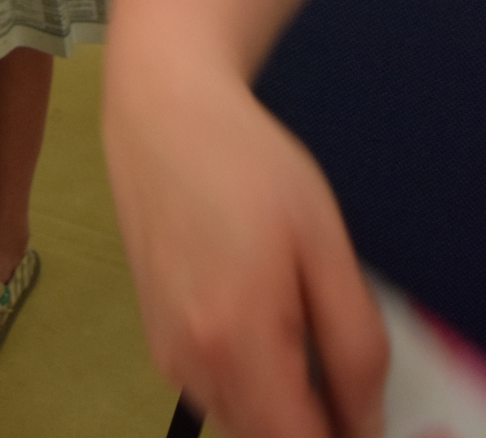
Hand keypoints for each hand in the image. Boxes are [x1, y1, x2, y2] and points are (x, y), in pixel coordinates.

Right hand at [105, 72, 386, 437]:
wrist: (162, 111)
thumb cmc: (247, 163)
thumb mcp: (324, 242)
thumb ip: (354, 343)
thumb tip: (363, 421)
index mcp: (235, 341)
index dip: (339, 432)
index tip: (354, 390)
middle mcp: (190, 363)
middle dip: (309, 418)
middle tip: (327, 339)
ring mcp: (165, 353)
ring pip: (240, 420)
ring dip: (276, 400)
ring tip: (287, 311)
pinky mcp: (154, 337)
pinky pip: (214, 391)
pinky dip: (245, 379)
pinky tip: (251, 305)